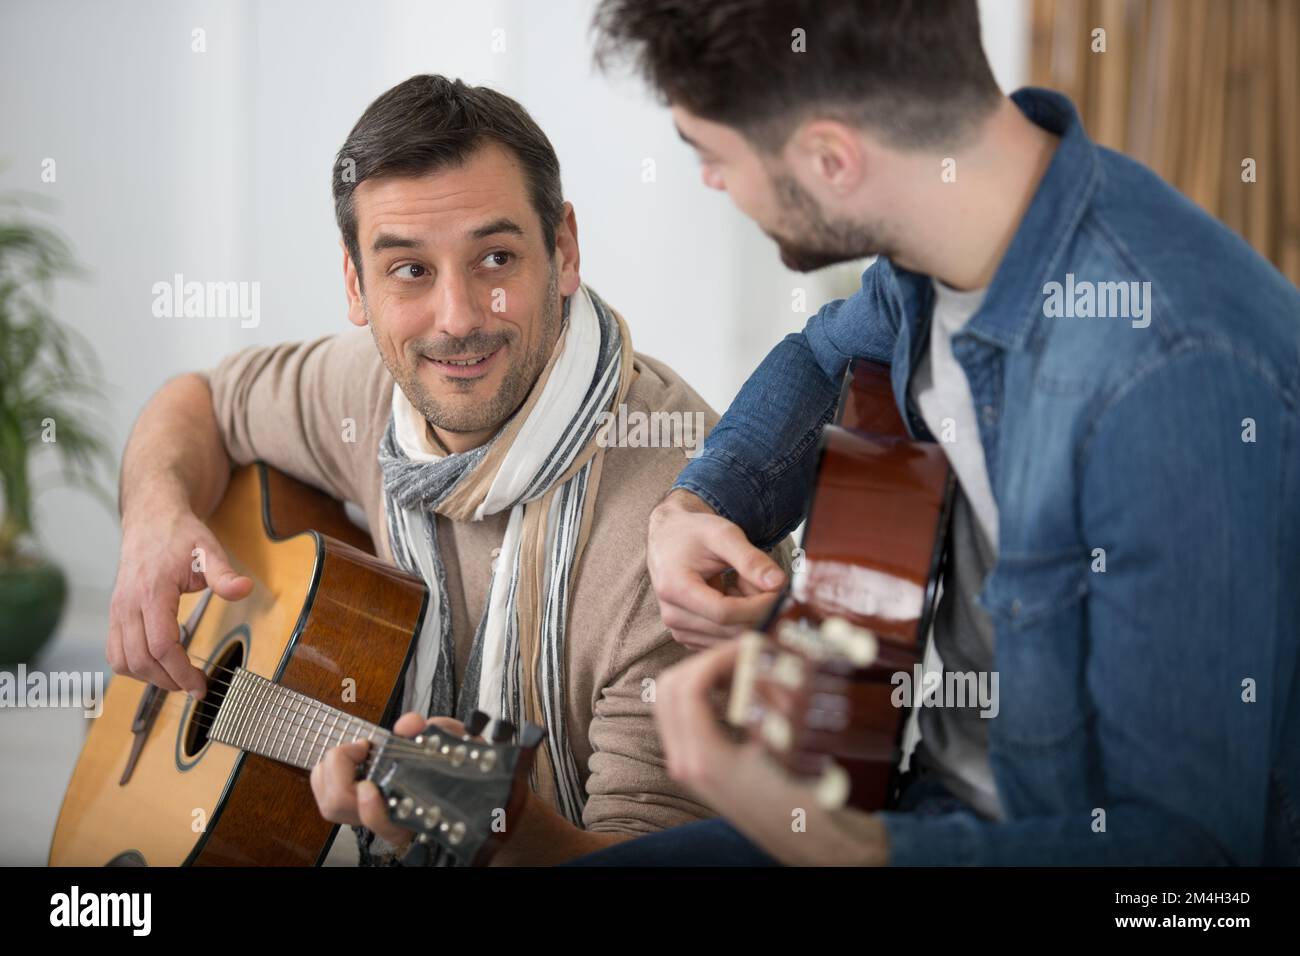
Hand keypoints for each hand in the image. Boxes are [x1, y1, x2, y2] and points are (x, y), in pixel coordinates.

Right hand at [107, 506, 252, 696]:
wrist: (151, 518)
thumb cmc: (181, 535)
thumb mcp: (209, 549)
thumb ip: (224, 574)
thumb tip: (244, 588)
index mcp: (151, 592)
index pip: (161, 645)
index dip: (180, 671)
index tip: (200, 684)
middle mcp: (127, 604)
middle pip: (140, 660)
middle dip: (168, 681)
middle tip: (195, 687)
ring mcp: (117, 609)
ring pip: (122, 661)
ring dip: (149, 678)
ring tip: (178, 679)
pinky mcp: (114, 613)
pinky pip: (115, 651)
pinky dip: (133, 666)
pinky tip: (158, 666)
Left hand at [310, 712, 465, 851]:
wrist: (451, 765)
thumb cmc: (449, 759)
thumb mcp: (454, 740)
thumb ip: (441, 731)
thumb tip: (408, 725)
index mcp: (415, 813)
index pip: (386, 826)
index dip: (372, 810)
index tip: (368, 786)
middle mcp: (387, 818)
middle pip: (342, 809)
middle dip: (340, 772)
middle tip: (362, 748)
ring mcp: (365, 811)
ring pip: (328, 802)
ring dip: (332, 768)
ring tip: (358, 749)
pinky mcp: (350, 801)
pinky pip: (323, 789)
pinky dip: (328, 768)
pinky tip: (349, 755)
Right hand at [646, 489, 784, 647]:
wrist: (669, 539)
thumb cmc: (693, 534)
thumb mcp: (723, 534)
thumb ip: (750, 559)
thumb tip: (778, 583)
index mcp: (676, 588)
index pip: (725, 613)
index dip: (758, 607)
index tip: (780, 593)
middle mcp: (674, 615)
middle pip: (731, 629)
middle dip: (758, 609)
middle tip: (765, 582)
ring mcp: (680, 630)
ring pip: (732, 637)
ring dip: (750, 615)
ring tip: (743, 583)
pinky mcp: (690, 637)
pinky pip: (726, 639)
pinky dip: (740, 621)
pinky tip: (734, 596)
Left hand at [655, 641, 888, 865]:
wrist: (809, 843)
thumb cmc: (806, 801)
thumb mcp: (789, 749)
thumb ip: (766, 700)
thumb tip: (758, 657)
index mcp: (705, 760)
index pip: (688, 688)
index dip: (715, 658)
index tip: (745, 647)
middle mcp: (686, 763)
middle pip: (669, 689)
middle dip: (703, 661)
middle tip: (741, 652)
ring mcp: (686, 766)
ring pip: (670, 702)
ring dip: (700, 676)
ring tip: (740, 667)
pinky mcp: (695, 767)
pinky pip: (681, 717)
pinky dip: (701, 694)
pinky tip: (735, 690)